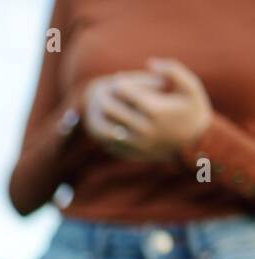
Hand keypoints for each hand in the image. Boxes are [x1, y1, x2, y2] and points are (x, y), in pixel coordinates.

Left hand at [84, 60, 212, 161]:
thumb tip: (150, 62)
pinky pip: (110, 141)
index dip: (119, 83)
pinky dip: (107, 130)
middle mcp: (143, 129)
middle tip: (106, 92)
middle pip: (112, 108)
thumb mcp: (190, 86)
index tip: (119, 80)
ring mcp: (136, 144)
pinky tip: (112, 122)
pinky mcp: (132, 154)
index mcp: (155, 110)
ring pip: (107, 126)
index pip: (124, 91)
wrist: (196, 142)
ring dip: (103, 115)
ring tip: (107, 106)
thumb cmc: (192, 108)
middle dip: (107, 97)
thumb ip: (173, 70)